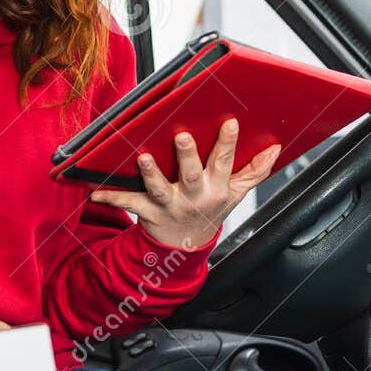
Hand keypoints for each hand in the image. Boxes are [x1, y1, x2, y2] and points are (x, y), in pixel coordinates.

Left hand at [90, 119, 280, 249]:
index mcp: (216, 187)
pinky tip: (95, 192)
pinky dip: (111, 198)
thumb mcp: (236, 194)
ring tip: (144, 158)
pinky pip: (129, 203)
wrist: (186, 247)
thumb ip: (255, 172)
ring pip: (160, 188)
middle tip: (182, 137)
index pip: (224, 163)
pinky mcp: (148, 212)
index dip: (228, 143)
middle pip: (191, 174)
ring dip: (151, 174)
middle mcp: (193, 196)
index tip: (230, 122)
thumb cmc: (209, 211)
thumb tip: (275, 149)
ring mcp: (170, 205)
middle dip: (187, 156)